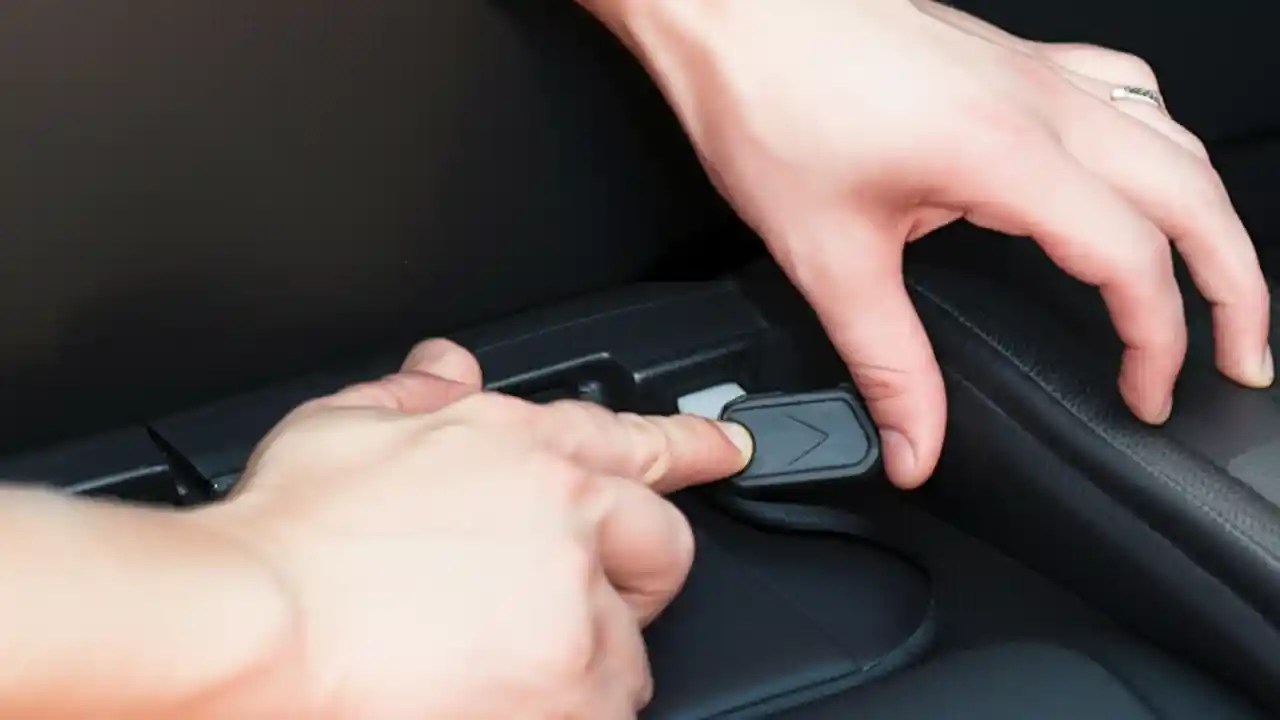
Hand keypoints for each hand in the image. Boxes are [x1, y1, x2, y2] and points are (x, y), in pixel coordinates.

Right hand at [194, 339, 752, 717]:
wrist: (251, 627)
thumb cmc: (287, 539)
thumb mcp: (345, 430)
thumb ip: (415, 398)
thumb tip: (448, 368)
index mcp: (520, 450)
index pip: (634, 441)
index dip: (689, 444)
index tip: (725, 447)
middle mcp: (564, 519)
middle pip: (659, 547)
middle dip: (631, 573)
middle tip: (579, 601)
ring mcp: (575, 608)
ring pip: (628, 645)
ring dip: (579, 658)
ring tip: (499, 667)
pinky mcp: (573, 687)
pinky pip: (605, 708)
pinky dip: (564, 708)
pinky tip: (498, 697)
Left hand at [581, 0, 1271, 487]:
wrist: (727, 7)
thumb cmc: (764, 96)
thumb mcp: (826, 253)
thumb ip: (885, 360)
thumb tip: (916, 442)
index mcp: (1007, 154)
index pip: (1133, 261)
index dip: (1159, 341)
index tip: (1149, 394)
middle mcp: (1040, 101)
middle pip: (1194, 192)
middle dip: (1237, 285)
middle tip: (1245, 355)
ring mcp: (1030, 69)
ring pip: (1170, 135)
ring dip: (1206, 210)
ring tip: (1214, 274)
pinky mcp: (1005, 57)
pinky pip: (1121, 89)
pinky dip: (1153, 141)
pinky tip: (1133, 168)